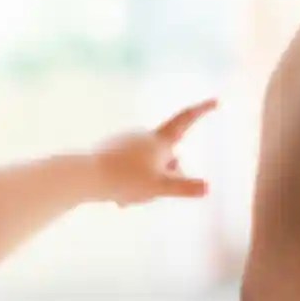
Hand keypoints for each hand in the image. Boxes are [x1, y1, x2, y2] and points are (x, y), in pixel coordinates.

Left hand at [93, 99, 216, 205]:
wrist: (83, 177)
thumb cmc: (123, 180)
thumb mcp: (158, 187)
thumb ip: (183, 187)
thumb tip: (207, 188)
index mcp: (158, 140)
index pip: (185, 121)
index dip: (202, 111)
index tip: (216, 101)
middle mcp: (144, 136)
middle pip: (169, 160)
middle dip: (165, 178)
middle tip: (147, 195)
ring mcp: (128, 143)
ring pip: (149, 169)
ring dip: (145, 186)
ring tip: (126, 199)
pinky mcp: (113, 152)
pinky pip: (132, 172)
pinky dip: (131, 186)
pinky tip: (116, 198)